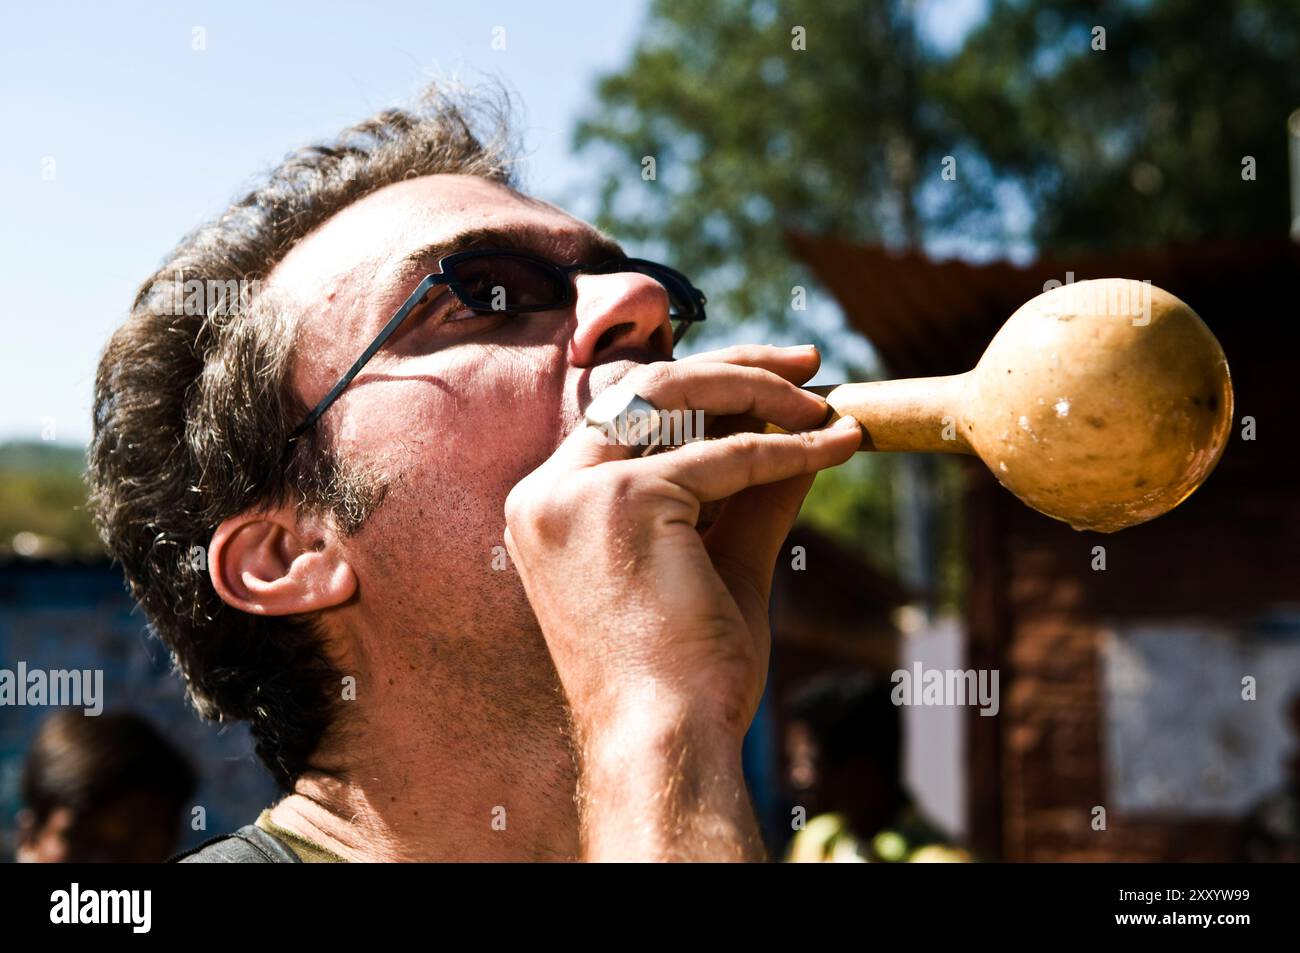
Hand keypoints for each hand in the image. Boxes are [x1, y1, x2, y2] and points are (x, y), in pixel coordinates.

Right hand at [503, 345, 861, 859]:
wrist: (664, 741)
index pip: (629, 417)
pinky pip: (723, 456)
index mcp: (552, 508)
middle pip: (646, 388)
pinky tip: (835, 447)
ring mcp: (575, 493)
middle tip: (807, 367)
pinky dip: (786, 448)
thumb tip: (801, 434)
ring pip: (677, 398)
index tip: (774, 387)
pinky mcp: (619, 500)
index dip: (704, 390)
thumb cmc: (686, 673)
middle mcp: (548, 492)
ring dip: (759, 391)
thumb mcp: (722, 561)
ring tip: (823, 402)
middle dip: (733, 368)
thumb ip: (750, 493)